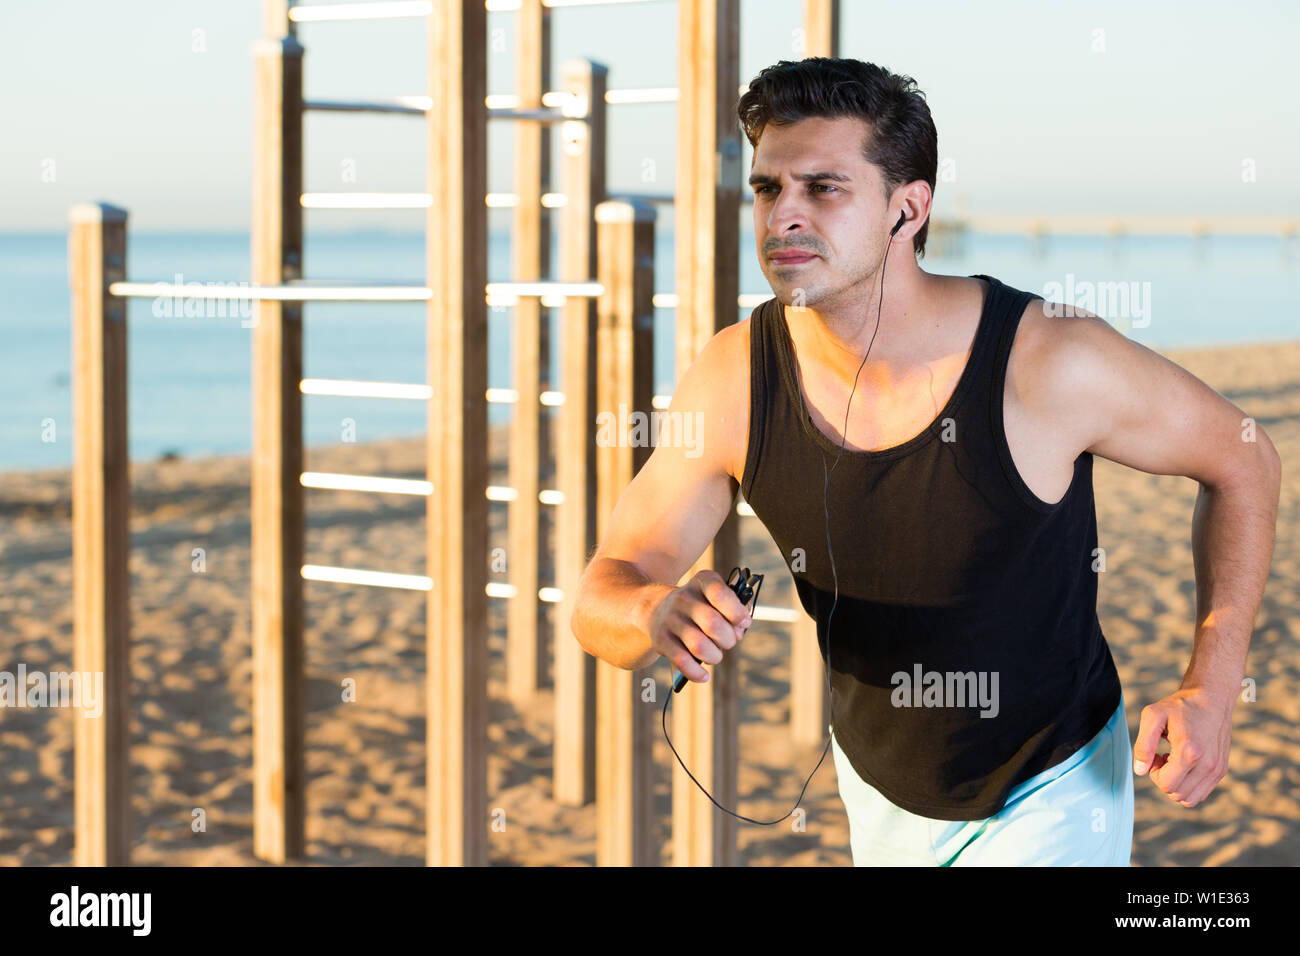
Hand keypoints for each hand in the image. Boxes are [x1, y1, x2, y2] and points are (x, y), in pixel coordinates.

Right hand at [648, 569, 752, 684]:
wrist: (656, 608)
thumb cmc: (700, 606)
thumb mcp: (716, 597)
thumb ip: (736, 608)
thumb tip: (740, 628)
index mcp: (702, 582)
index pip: (719, 593)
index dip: (737, 611)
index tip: (744, 622)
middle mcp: (683, 597)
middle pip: (713, 623)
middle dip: (728, 639)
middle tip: (728, 642)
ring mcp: (670, 618)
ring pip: (699, 645)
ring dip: (714, 656)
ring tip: (715, 655)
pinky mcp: (660, 639)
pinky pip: (682, 661)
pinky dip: (697, 673)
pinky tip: (704, 674)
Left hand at [1132, 687, 1234, 807]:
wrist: (1211, 698)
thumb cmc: (1179, 706)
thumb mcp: (1153, 716)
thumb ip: (1143, 745)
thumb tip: (1140, 771)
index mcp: (1190, 752)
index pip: (1166, 785)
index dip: (1154, 773)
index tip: (1155, 754)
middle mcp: (1208, 765)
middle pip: (1176, 794)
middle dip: (1164, 779)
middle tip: (1163, 756)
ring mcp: (1217, 769)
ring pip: (1189, 799)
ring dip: (1177, 784)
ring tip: (1174, 761)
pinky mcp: (1221, 770)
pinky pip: (1201, 793)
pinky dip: (1189, 785)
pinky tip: (1185, 764)